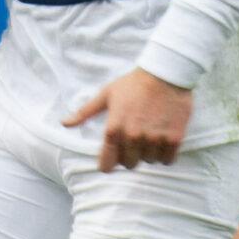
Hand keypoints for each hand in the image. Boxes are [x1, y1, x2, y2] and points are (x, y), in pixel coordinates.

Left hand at [62, 66, 194, 171]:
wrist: (165, 73)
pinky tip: (162, 140)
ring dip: (148, 152)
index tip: (112, 159)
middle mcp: (133, 137)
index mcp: (114, 129)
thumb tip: (64, 123)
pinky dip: (165, 154)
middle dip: (130, 155)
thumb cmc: (132, 83)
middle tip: (134, 140)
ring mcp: (154, 139)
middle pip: (129, 164)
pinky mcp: (173, 138)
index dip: (109, 163)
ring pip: (148, 161)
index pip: (107, 165)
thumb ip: (84, 113)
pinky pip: (167, 160)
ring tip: (150, 135)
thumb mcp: (105, 95)